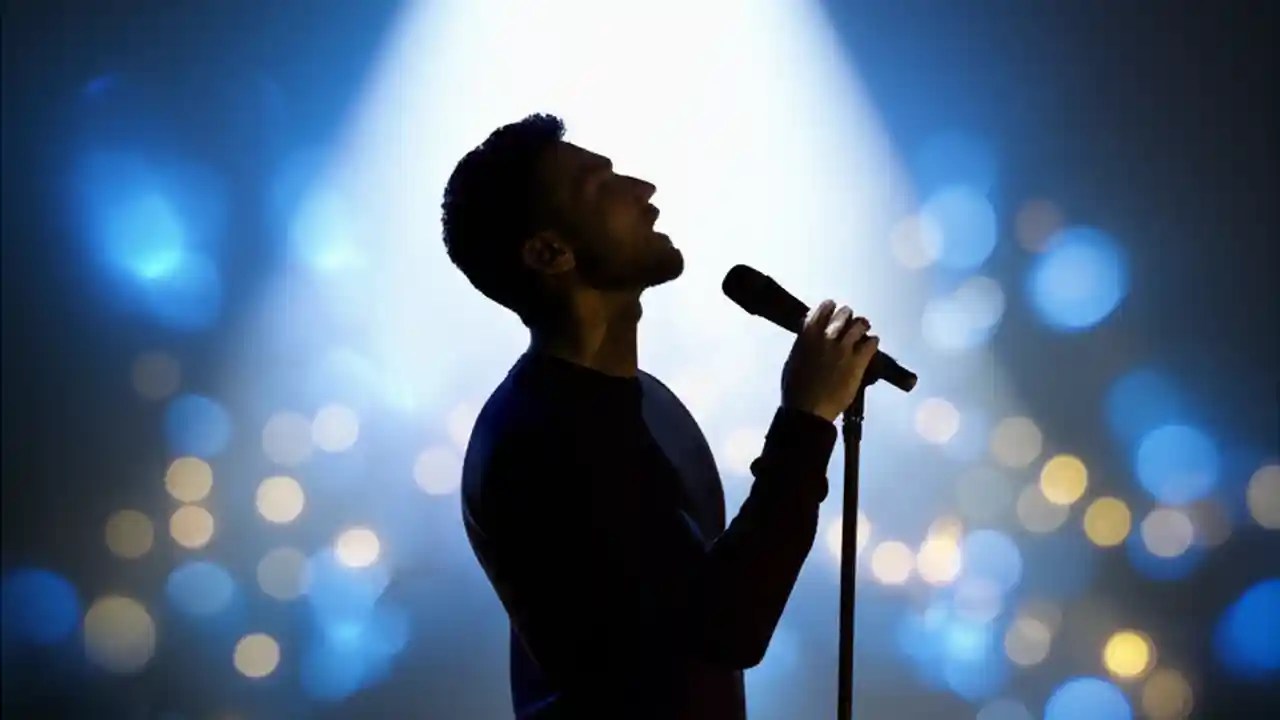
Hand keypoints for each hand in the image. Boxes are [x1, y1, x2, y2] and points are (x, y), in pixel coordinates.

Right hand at [780, 300, 878, 421]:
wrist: (808, 409)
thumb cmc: (795, 388)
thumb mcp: (793, 360)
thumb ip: (804, 343)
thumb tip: (810, 334)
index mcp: (807, 336)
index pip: (822, 310)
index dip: (829, 307)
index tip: (832, 307)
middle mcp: (826, 337)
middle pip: (843, 314)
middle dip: (846, 316)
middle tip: (849, 322)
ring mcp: (844, 349)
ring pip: (860, 325)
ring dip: (862, 325)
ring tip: (863, 328)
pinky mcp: (858, 362)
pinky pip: (871, 343)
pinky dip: (872, 342)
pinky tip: (871, 344)